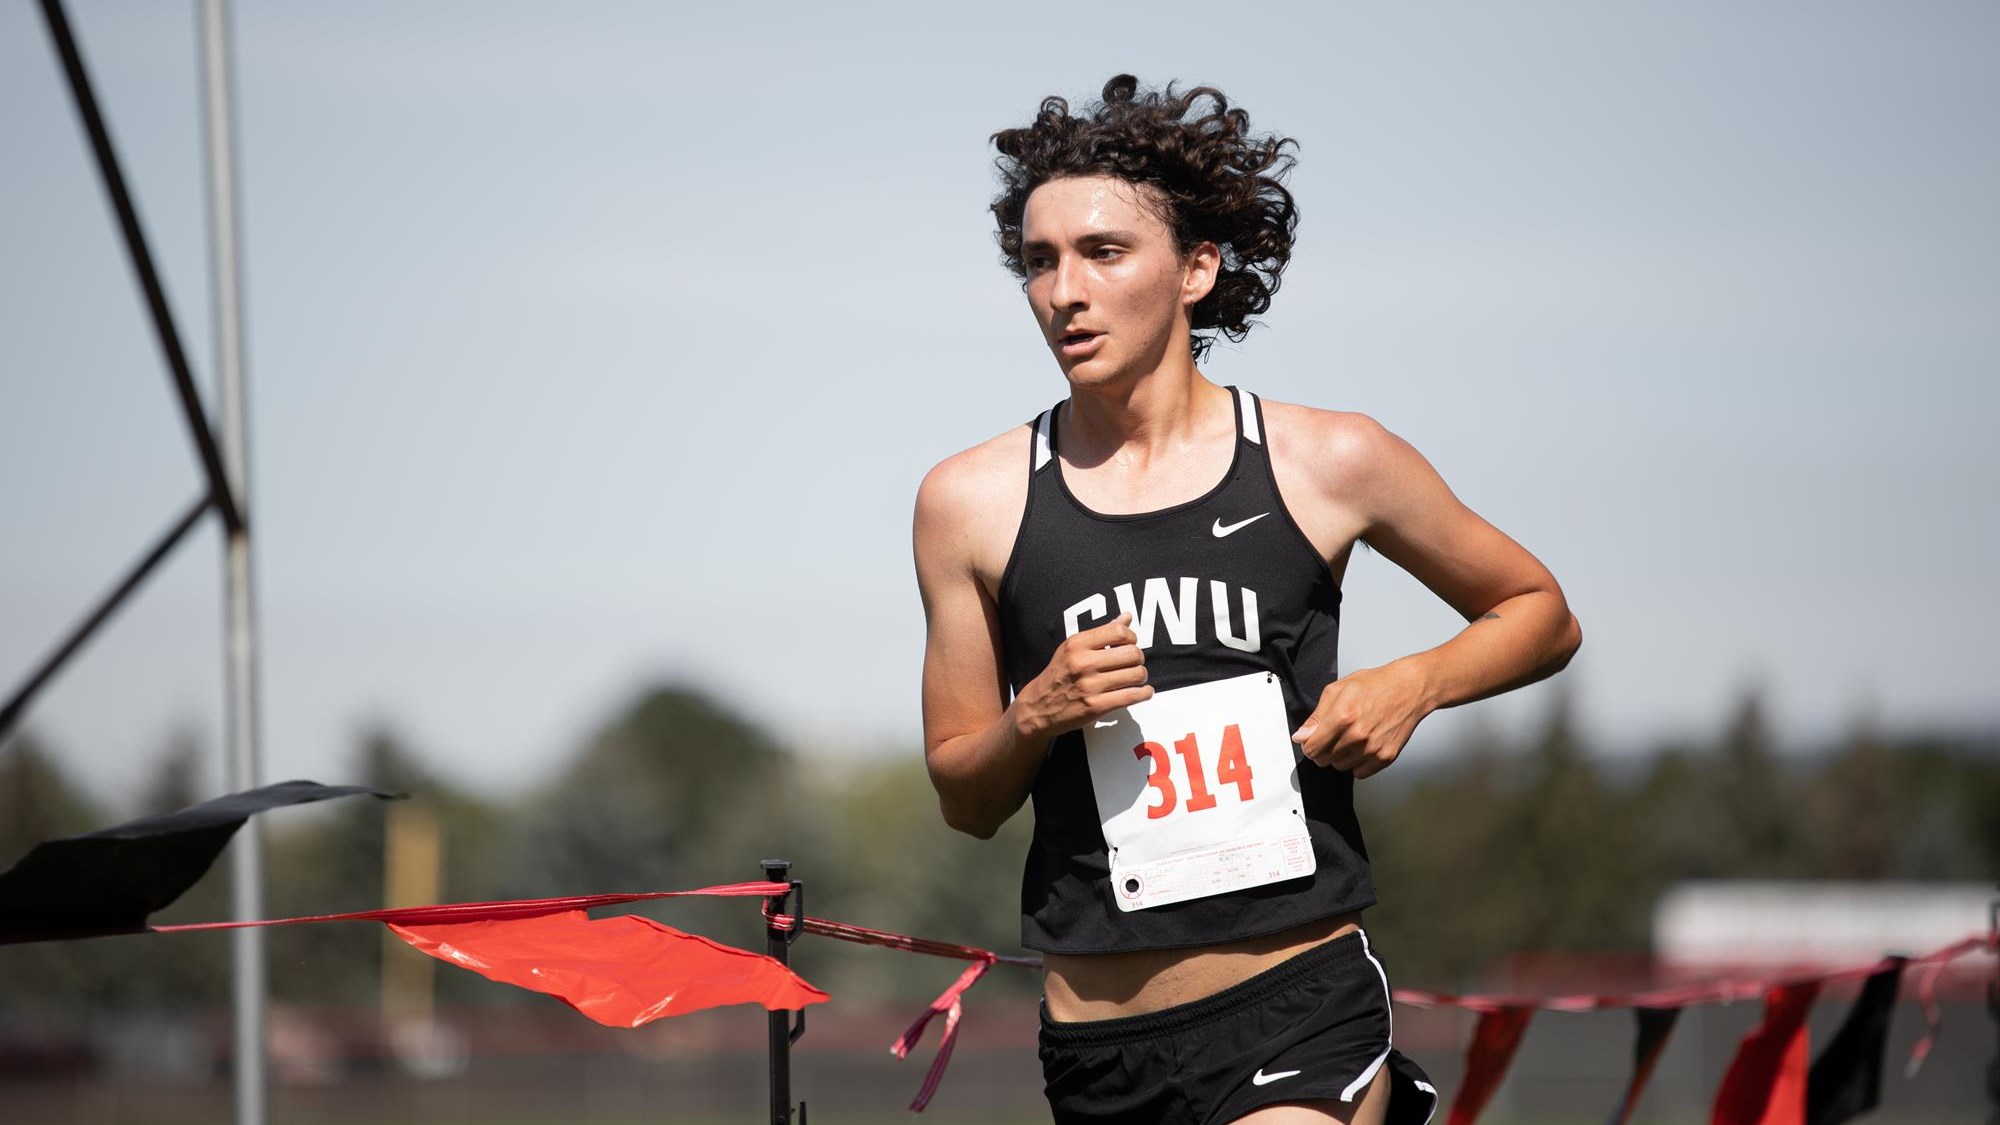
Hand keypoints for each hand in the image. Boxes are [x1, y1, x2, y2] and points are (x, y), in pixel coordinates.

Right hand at [1012, 614, 1152, 743]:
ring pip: (1136, 674)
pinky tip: (1143, 692)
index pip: (1119, 632)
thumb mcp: (1072, 649)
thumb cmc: (1059, 675)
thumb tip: (1126, 617)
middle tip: (1134, 663)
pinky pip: (1132, 696)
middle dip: (1138, 658)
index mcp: (1077, 644)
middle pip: (1132, 653)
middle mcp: (1083, 663)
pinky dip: (1144, 694)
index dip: (1131, 637)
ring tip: (1136, 678)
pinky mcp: (1095, 706)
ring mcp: (1090, 686)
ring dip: (1141, 676)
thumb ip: (1101, 633)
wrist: (1038, 707)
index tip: (1130, 644)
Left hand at [1291, 662, 1430, 778]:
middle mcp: (1357, 736)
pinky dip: (1357, 763)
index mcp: (1342, 717)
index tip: (1312, 740)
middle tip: (1334, 736)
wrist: (1409, 689)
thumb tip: (1301, 736)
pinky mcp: (1385, 757)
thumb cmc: (1376, 685)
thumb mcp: (1338, 690)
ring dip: (1340, 756)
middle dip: (1323, 750)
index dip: (1308, 745)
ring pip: (1340, 767)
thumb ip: (1316, 716)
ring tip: (1351, 737)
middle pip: (1324, 760)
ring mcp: (1372, 749)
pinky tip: (1363, 746)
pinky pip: (1359, 773)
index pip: (1312, 748)